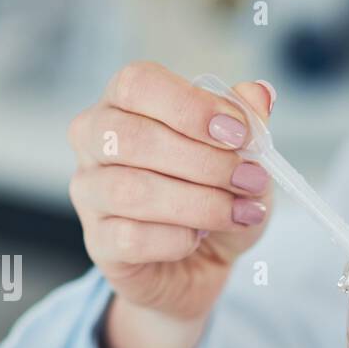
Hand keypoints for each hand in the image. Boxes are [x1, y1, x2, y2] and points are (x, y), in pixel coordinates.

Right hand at [67, 62, 275, 347]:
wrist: (201, 264)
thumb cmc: (214, 197)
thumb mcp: (243, 159)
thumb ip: (248, 124)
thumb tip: (259, 95)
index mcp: (125, 102)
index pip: (137, 83)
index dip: (191, 106)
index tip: (239, 134)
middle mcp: (95, 140)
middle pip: (133, 137)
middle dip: (203, 161)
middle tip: (250, 179)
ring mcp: (89, 192)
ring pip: (132, 190)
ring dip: (199, 203)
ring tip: (239, 212)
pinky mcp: (99, 242)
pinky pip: (132, 238)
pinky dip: (177, 239)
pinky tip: (199, 239)